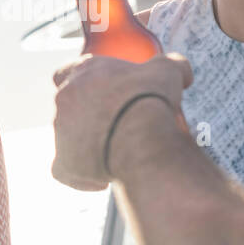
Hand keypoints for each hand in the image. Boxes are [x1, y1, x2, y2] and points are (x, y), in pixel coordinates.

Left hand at [51, 53, 191, 189]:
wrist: (140, 136)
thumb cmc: (150, 98)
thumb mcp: (167, 71)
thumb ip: (172, 65)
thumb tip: (182, 71)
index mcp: (83, 71)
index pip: (67, 71)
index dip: (84, 83)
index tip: (102, 93)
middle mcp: (66, 98)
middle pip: (70, 106)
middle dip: (90, 116)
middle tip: (118, 124)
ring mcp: (61, 130)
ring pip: (68, 138)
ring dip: (88, 144)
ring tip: (118, 153)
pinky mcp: (63, 162)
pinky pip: (66, 171)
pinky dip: (82, 177)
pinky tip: (104, 179)